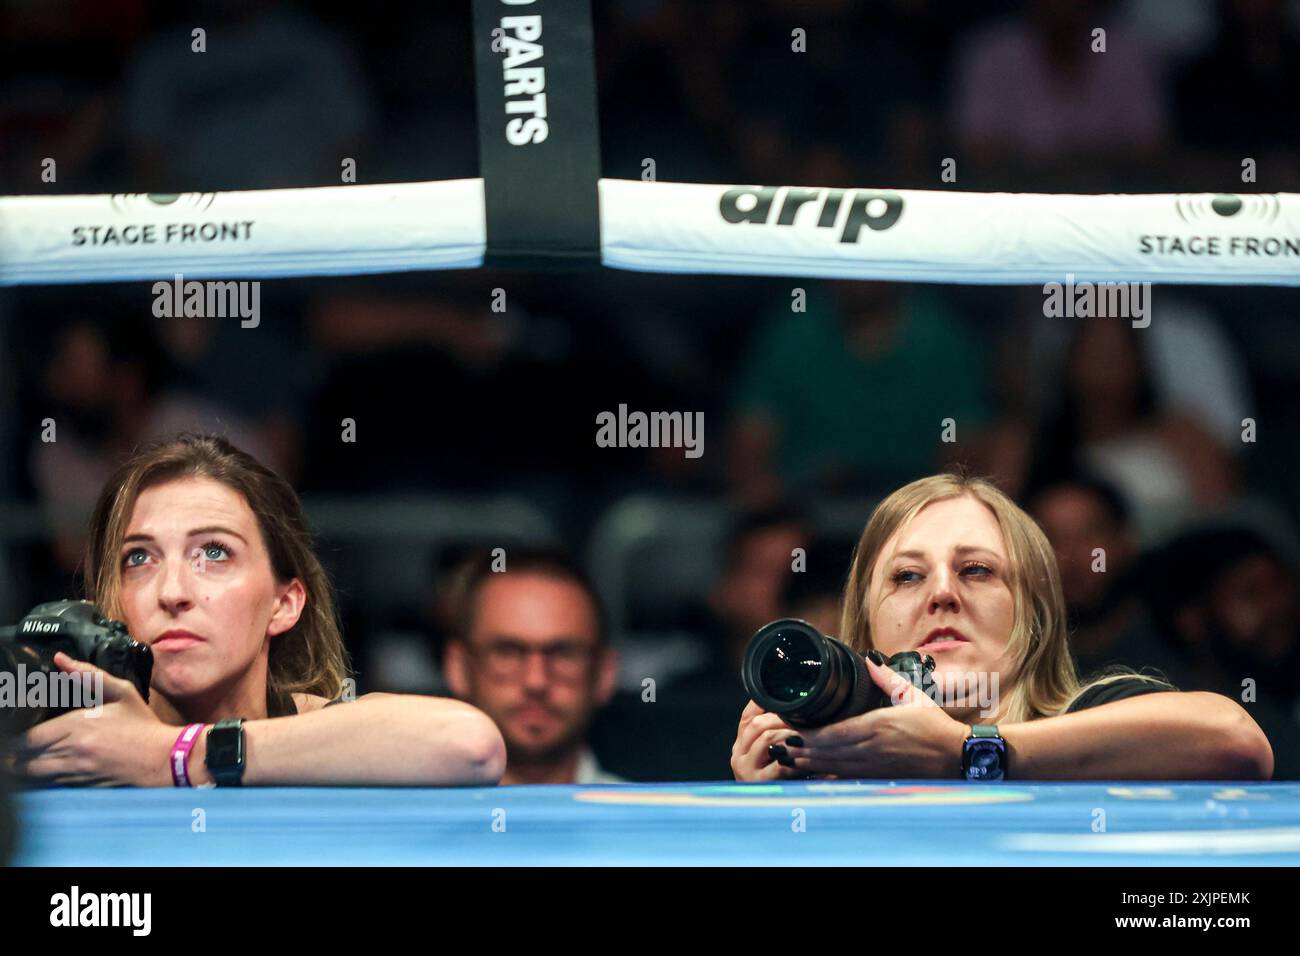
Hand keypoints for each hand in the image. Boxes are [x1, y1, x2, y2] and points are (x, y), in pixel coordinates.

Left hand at [8, 653, 175, 786]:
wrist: (163, 758)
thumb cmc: (142, 724)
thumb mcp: (121, 693)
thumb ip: (89, 675)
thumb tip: (61, 660)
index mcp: (77, 726)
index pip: (28, 738)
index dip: (12, 738)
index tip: (10, 732)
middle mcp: (71, 752)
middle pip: (23, 760)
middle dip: (11, 755)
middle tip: (8, 747)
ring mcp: (75, 772)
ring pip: (32, 775)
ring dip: (20, 768)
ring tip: (15, 760)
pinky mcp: (81, 785)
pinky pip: (48, 785)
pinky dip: (37, 779)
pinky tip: (35, 772)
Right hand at [730, 699, 804, 781]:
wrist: (775, 817)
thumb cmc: (781, 783)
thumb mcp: (774, 757)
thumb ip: (776, 736)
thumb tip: (795, 708)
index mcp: (740, 746)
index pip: (749, 715)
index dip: (766, 703)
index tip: (788, 698)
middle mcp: (738, 755)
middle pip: (758, 724)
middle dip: (783, 718)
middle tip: (805, 717)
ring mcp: (746, 769)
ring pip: (768, 738)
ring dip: (791, 734)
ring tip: (808, 734)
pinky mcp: (760, 782)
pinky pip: (781, 763)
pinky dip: (797, 757)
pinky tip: (810, 757)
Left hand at [781, 656, 969, 779]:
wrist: (956, 756)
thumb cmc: (934, 726)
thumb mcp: (912, 694)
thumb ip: (886, 678)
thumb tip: (869, 659)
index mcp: (877, 724)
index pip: (834, 730)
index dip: (809, 732)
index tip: (790, 726)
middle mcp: (872, 747)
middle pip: (827, 750)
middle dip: (801, 748)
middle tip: (778, 744)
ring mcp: (874, 765)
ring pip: (833, 766)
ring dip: (808, 763)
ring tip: (786, 759)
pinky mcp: (879, 776)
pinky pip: (847, 777)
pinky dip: (827, 775)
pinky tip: (813, 774)